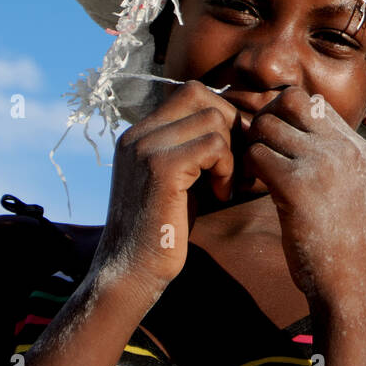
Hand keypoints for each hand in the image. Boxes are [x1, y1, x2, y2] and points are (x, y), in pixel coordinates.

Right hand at [91, 80, 240, 302]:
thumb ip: (193, 147)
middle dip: (230, 126)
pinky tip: (221, 195)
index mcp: (138, 134)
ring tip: (226, 185)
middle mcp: (137, 134)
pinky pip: (214, 145)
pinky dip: (227, 168)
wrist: (130, 273)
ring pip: (213, 119)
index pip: (190, 92)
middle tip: (235, 165)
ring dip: (232, 152)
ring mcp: (146, 148)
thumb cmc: (163, 230)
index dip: (220, 115)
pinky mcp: (161, 168)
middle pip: (201, 95)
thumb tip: (234, 119)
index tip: (231, 151)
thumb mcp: (178, 178)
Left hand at [240, 86, 365, 308]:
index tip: (274, 140)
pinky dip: (246, 167)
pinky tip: (248, 187)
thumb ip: (330, 159)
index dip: (286, 115)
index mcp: (356, 148)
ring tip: (252, 170)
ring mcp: (321, 163)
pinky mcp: (297, 185)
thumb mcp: (350, 189)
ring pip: (267, 124)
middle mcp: (342, 148)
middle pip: (289, 101)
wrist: (350, 281)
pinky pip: (256, 154)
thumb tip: (299, 131)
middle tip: (257, 148)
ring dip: (252, 144)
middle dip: (266, 119)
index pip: (313, 102)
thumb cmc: (343, 241)